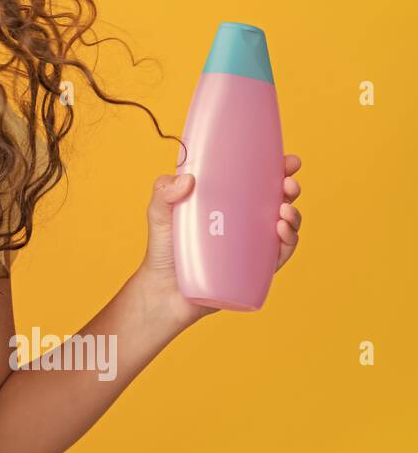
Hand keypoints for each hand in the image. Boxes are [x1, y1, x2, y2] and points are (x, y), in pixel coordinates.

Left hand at [136, 154, 303, 328]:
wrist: (164, 291)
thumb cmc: (163, 248)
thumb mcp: (159, 213)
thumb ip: (164, 191)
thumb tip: (188, 180)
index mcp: (229, 202)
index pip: (258, 180)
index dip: (278, 169)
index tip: (290, 161)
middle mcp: (245, 222)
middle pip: (277, 200)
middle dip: (290, 188)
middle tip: (288, 183)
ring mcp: (252, 245)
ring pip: (285, 225)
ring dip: (293, 214)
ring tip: (283, 210)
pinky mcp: (255, 269)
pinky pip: (280, 254)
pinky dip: (288, 241)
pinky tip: (281, 230)